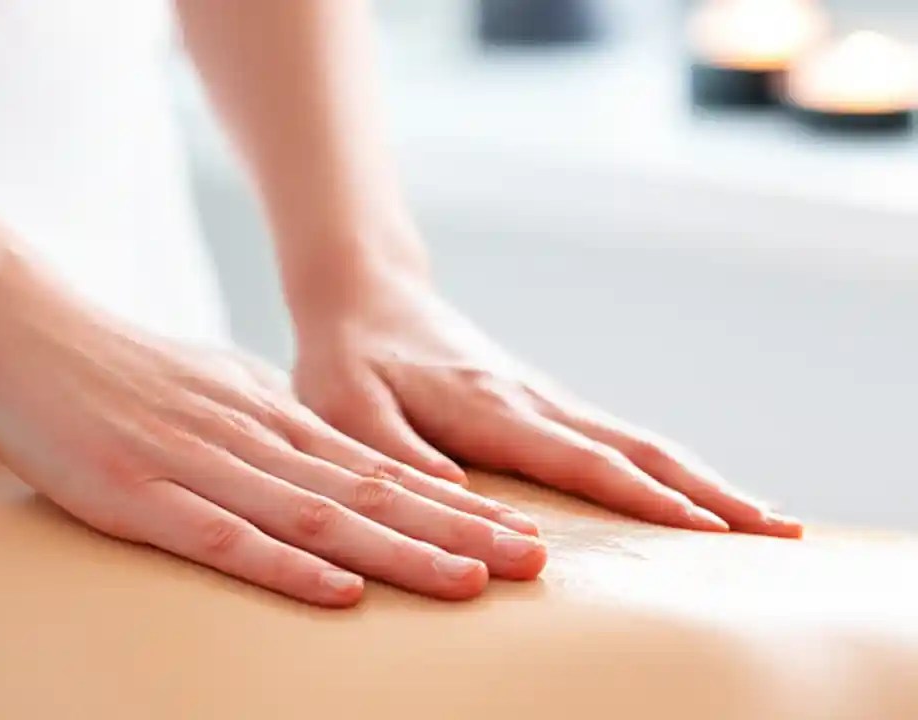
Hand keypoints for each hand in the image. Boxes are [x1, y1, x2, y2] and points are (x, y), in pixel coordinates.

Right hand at [0, 259, 545, 607]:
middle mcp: (248, 435)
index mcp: (265, 411)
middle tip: (533, 563)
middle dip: (457, 531)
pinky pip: (223, 538)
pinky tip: (341, 592)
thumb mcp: (207, 384)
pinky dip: (286, 567)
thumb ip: (264, 423)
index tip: (517, 531)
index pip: (376, 465)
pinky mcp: (135, 494)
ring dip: (399, 550)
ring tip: (472, 582)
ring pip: (315, 514)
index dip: (452, 504)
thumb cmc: (107, 363)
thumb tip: (318, 461)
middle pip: (368, 491)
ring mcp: (194, 464)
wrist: (14, 324)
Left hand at [291, 269, 801, 537]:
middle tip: (777, 530)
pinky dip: (663, 468)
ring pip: (637, 441)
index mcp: (490, 406)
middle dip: (709, 492)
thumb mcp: (346, 408)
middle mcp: (532, 399)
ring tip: (761, 518)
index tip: (708, 532)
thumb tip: (468, 502)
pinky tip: (688, 493)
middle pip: (639, 449)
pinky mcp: (539, 402)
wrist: (365, 294)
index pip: (585, 460)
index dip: (647, 499)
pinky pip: (614, 438)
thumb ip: (396, 456)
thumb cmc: (350, 356)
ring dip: (701, 481)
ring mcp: (543, 397)